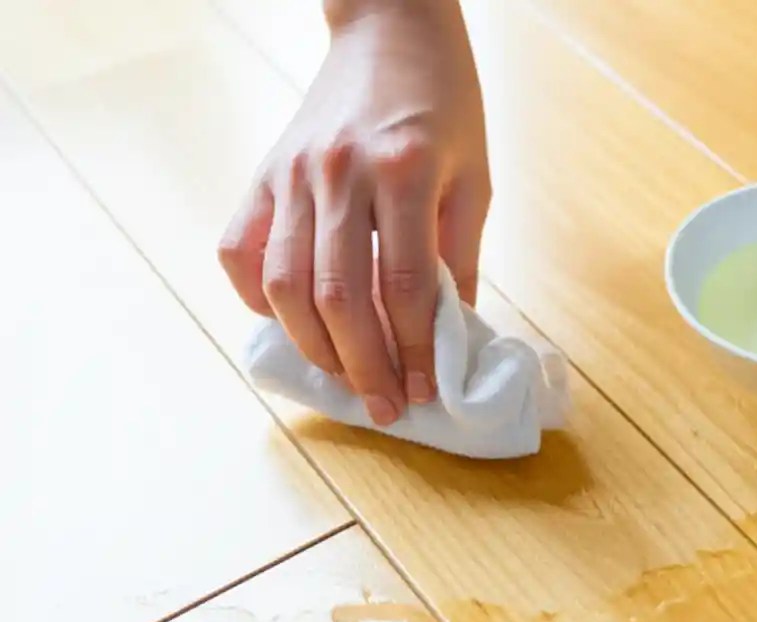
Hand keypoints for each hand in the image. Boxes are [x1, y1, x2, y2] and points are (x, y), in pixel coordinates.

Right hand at [219, 0, 489, 424]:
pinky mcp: (264, 172)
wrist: (390, 28)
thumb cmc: (444, 101)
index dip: (412, 351)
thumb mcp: (473, 176)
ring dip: (312, 347)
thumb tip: (450, 332)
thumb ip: (459, 255)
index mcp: (403, 172)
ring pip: (284, 284)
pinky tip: (289, 324)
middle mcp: (338, 175)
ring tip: (343, 379)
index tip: (424, 391)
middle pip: (337, 299)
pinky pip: (240, 249)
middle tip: (384, 406)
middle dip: (362, 367)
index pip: (402, 287)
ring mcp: (291, 173)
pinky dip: (256, 297)